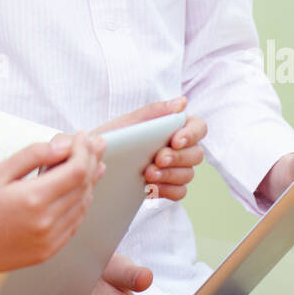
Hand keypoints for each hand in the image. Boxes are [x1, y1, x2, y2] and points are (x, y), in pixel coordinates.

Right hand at [0, 132, 104, 286]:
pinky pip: (74, 225)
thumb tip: (64, 144)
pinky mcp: (47, 252)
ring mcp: (49, 241)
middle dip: (92, 161)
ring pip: (83, 206)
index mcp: (33, 199)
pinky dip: (80, 204)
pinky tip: (79, 191)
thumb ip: (33, 155)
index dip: (85, 150)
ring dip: (89, 183)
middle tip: (97, 144)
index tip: (84, 135)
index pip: (77, 170)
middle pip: (84, 186)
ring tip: (93, 164)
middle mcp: (46, 223)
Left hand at [86, 97, 206, 199]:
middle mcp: (179, 148)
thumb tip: (182, 102)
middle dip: (177, 158)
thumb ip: (155, 111)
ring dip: (170, 175)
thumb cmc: (115, 137)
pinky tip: (151, 187)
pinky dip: (167, 190)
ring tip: (148, 174)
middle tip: (157, 159)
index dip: (191, 134)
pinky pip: (180, 192)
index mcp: (175, 127)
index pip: (198, 127)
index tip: (175, 140)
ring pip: (188, 174)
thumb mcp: (130, 121)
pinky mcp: (168, 187)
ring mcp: (176, 169)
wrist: (95, 161)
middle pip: (197, 154)